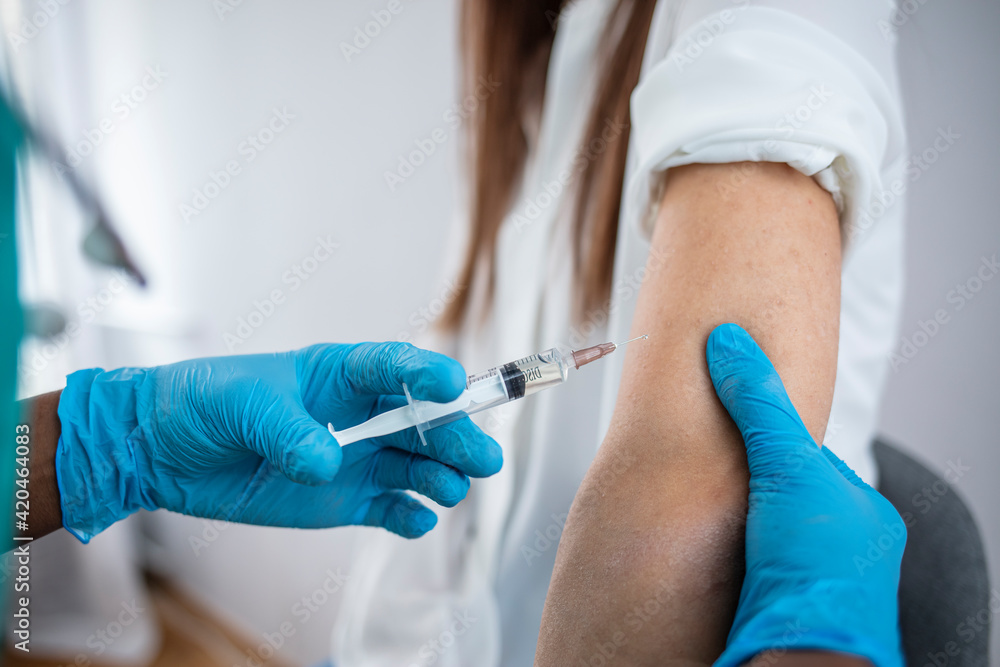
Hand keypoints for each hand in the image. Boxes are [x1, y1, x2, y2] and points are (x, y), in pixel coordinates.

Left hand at [56, 342, 502, 541]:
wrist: (163, 451)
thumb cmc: (202, 403)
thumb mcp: (242, 404)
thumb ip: (287, 431)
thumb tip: (328, 464)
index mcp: (340, 373)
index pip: (394, 367)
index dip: (427, 374)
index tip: (455, 383)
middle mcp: (360, 414)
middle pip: (423, 422)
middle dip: (455, 437)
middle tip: (483, 458)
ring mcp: (357, 458)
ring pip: (417, 465)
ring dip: (441, 477)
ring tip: (450, 490)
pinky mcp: (345, 500)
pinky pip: (391, 508)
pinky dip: (410, 516)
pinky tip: (418, 520)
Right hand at [706, 324, 904, 666]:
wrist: (797, 653)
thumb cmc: (816, 573)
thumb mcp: (789, 465)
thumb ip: (760, 405)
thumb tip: (730, 344)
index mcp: (860, 513)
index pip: (802, 458)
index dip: (763, 436)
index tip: (730, 417)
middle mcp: (838, 549)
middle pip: (776, 494)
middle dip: (740, 479)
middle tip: (702, 458)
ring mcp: (802, 580)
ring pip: (754, 531)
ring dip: (723, 518)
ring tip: (691, 498)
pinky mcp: (767, 604)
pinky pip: (735, 562)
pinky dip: (713, 548)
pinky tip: (694, 539)